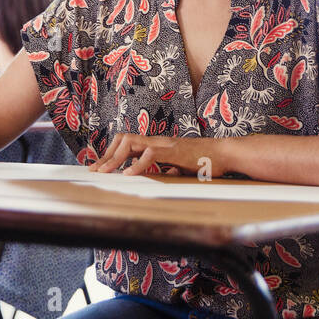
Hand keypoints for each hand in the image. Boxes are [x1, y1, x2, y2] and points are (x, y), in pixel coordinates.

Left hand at [90, 134, 220, 177]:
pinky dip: (137, 164)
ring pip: (131, 143)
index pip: (127, 144)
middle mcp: (157, 141)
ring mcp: (165, 144)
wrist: (224, 153)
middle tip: (94, 171)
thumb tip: (156, 178)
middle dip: (106, 155)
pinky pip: (150, 155)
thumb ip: (166, 171)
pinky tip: (129, 174)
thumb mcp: (179, 168)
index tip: (99, 168)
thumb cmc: (204, 161)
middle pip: (123, 140)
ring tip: (105, 172)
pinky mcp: (174, 151)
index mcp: (157, 145)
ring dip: (115, 158)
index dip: (111, 154)